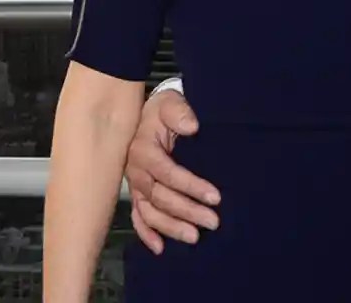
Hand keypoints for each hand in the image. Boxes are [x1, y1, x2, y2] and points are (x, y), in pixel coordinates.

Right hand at [124, 89, 220, 253]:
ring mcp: (135, 184)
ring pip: (150, 212)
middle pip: (160, 197)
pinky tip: (160, 248)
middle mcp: (136, 171)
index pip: (168, 173)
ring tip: (194, 237)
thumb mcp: (171, 102)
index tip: (215, 196)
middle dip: (187, 211)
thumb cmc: (164, 109)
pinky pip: (138, 217)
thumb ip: (180, 112)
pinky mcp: (138, 193)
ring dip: (171, 227)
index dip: (191, 186)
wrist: (149, 114)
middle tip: (212, 221)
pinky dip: (147, 234)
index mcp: (143, 150)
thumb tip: (192, 126)